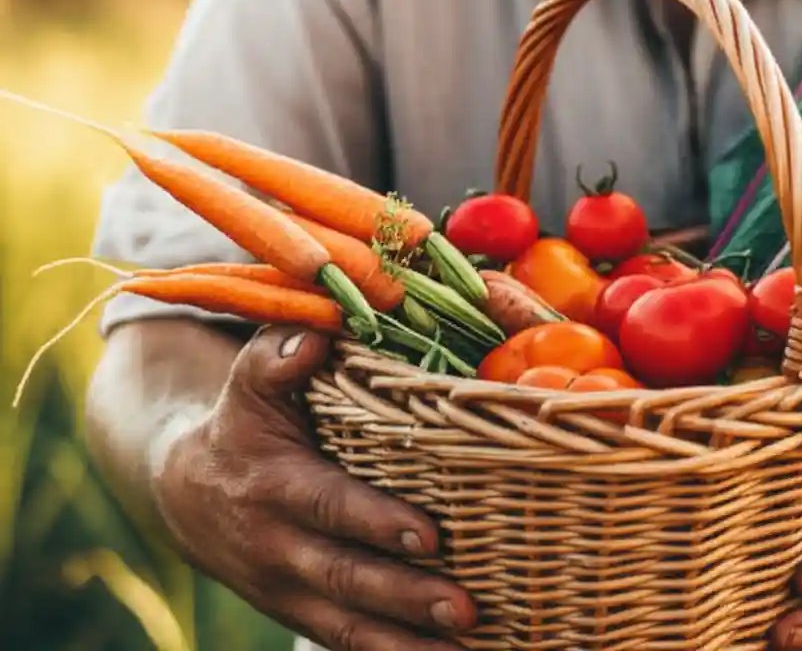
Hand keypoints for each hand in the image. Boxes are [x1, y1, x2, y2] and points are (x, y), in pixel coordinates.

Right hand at [150, 326, 474, 649]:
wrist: (184, 492)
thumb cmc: (241, 424)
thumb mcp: (249, 385)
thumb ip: (277, 358)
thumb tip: (315, 335)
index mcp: (273, 485)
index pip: (329, 506)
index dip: (377, 523)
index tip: (430, 535)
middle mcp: (277, 546)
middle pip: (345, 578)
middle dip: (406, 596)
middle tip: (465, 608)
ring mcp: (287, 590)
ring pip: (348, 625)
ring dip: (405, 643)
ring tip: (464, 649)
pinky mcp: (300, 614)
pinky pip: (347, 643)